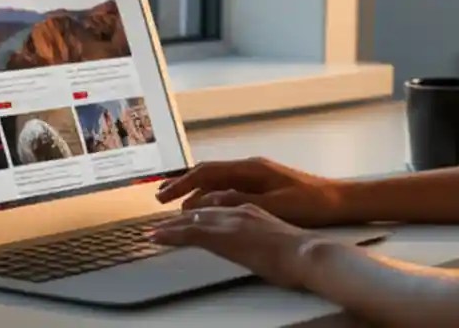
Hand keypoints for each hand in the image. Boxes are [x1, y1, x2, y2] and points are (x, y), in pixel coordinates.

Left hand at [150, 205, 329, 289]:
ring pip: (192, 218)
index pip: (219, 206)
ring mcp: (230, 220)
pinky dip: (170, 234)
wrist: (306, 252)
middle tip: (161, 223)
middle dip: (180, 216)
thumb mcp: (277, 238)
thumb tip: (258, 248)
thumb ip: (263, 238)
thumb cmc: (300, 252)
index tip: (187, 216)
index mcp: (252, 209)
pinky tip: (156, 237)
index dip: (200, 210)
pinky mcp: (223, 235)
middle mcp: (239, 209)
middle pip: (201, 208)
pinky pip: (189, 232)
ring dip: (170, 225)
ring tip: (152, 232)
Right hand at [155, 157, 349, 226]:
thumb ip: (239, 201)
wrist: (338, 200)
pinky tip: (207, 206)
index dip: (181, 183)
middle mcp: (250, 167)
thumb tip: (207, 199)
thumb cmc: (310, 203)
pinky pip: (228, 185)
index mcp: (251, 169)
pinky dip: (211, 193)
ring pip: (216, 178)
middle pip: (207, 172)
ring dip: (195, 189)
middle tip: (160, 198)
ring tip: (177, 205)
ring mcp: (256, 174)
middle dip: (182, 184)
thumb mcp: (273, 204)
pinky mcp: (263, 183)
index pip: (207, 172)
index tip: (162, 195)